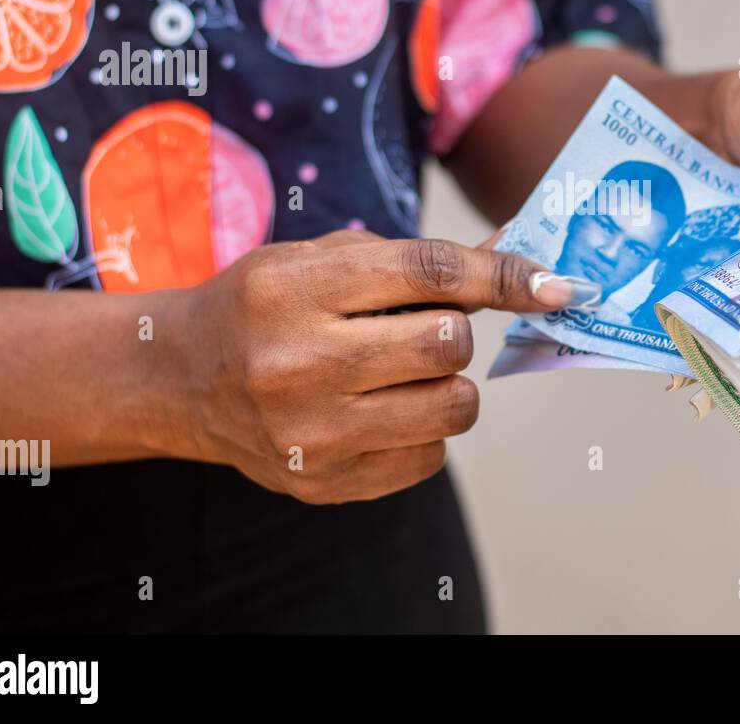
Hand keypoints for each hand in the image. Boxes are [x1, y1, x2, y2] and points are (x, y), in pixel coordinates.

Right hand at [161, 229, 590, 502]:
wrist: (183, 377)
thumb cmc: (266, 304)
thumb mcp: (325, 258)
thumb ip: (418, 260)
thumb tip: (518, 256)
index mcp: (296, 288)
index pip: (430, 274)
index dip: (505, 276)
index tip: (557, 285)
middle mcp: (297, 363)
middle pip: (448, 343)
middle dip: (454, 332)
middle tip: (421, 329)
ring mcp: (310, 433)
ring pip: (452, 406)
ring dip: (447, 384)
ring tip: (402, 372)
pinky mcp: (324, 483)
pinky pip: (431, 457)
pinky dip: (425, 429)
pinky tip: (380, 410)